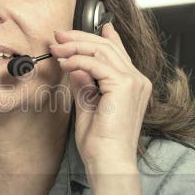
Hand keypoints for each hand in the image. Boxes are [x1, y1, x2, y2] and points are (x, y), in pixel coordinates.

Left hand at [49, 22, 152, 166]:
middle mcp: (137, 80)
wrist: (109, 162)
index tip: (74, 33)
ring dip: (75, 46)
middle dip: (80, 38)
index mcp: (133, 85)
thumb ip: (84, 86)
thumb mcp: (88, 107)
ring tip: (56, 49)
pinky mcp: (124, 86)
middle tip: (58, 36)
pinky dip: (77, 60)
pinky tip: (64, 63)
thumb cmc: (101, 144)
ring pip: (102, 50)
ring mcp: (134, 82)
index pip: (116, 52)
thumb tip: (75, 68)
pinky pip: (96, 64)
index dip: (97, 37)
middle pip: (107, 46)